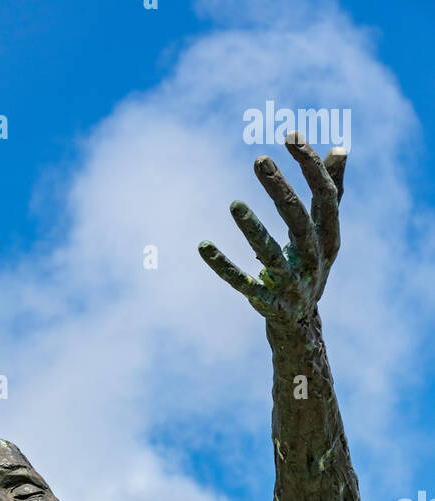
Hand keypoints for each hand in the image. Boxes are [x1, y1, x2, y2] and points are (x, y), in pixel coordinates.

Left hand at [198, 133, 345, 327]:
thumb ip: (331, 191)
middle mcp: (313, 258)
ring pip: (271, 253)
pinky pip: (242, 283)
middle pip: (298, 218)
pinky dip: (223, 267)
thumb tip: (341, 147)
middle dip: (280, 188)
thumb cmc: (311, 265)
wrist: (301, 322)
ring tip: (234, 205)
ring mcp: (291, 283)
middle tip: (259, 160)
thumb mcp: (324, 230)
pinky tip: (203, 247)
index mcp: (329, 236)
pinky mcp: (267, 302)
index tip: (291, 135)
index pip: (325, 195)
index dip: (310, 165)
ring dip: (252, 229)